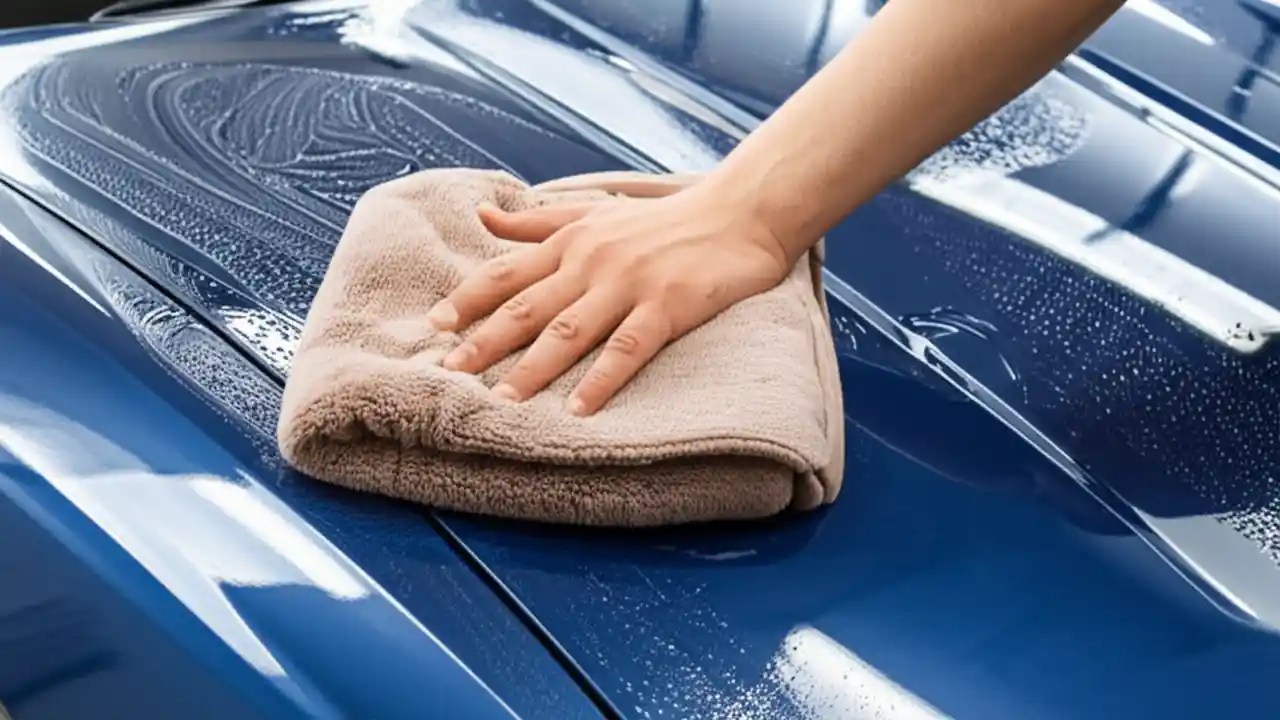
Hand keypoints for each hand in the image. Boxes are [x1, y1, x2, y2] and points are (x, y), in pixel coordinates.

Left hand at [426, 186, 789, 414]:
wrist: (738, 214)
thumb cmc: (663, 218)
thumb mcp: (595, 211)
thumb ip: (537, 222)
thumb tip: (482, 216)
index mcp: (571, 241)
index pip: (507, 271)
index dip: (469, 299)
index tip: (435, 326)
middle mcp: (592, 262)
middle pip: (528, 306)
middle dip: (486, 341)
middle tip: (451, 372)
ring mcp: (629, 284)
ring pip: (570, 331)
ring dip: (533, 368)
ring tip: (502, 400)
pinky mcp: (667, 306)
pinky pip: (627, 348)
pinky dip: (602, 380)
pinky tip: (579, 409)